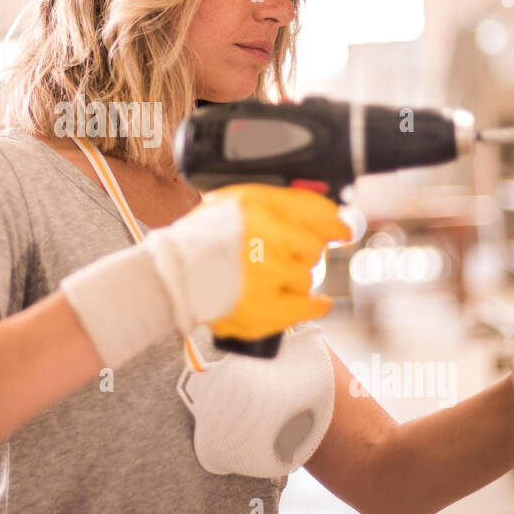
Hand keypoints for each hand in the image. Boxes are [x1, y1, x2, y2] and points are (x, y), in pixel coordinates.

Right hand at [143, 183, 350, 343]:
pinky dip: (313, 306)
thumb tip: (334, 217)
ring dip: (295, 276)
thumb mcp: (237, 202)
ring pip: (306, 277)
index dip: (333, 221)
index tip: (342, 229)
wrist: (171, 278)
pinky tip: (315, 303)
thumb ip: (283, 203)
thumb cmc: (200, 240)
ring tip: (267, 277)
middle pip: (312, 248)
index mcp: (254, 209)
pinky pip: (305, 308)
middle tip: (281, 255)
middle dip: (303, 251)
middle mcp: (261, 242)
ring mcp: (264, 279)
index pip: (313, 212)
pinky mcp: (264, 311)